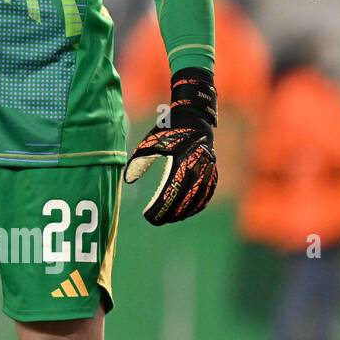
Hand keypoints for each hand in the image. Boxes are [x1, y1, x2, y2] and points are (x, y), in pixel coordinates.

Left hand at [124, 68, 218, 224]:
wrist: (194, 119)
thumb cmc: (167, 132)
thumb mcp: (150, 143)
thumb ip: (139, 162)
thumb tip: (128, 180)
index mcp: (181, 161)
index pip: (170, 191)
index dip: (160, 207)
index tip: (149, 216)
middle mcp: (197, 167)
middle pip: (184, 198)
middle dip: (170, 213)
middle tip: (156, 221)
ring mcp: (208, 170)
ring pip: (198, 198)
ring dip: (184, 211)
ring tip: (170, 219)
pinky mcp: (212, 171)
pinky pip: (207, 192)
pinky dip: (198, 204)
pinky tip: (188, 211)